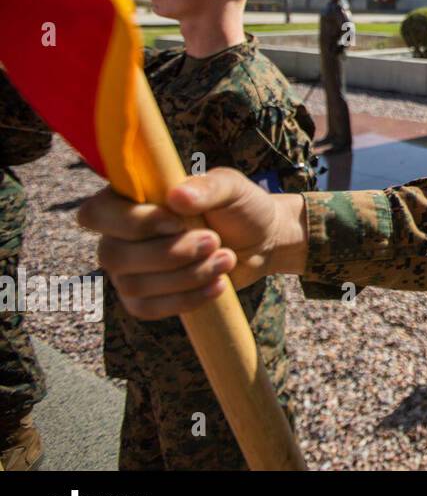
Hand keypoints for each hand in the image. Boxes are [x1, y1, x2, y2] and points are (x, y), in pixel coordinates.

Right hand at [77, 167, 306, 319]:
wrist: (260, 240)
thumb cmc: (238, 206)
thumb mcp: (231, 187)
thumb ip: (208, 186)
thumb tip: (177, 197)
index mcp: (129, 199)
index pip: (97, 213)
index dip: (133, 223)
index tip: (177, 222)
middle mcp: (119, 235)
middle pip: (114, 255)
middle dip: (170, 253)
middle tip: (214, 241)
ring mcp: (129, 270)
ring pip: (134, 285)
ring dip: (186, 275)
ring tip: (226, 259)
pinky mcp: (145, 298)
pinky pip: (147, 309)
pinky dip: (187, 299)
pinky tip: (219, 284)